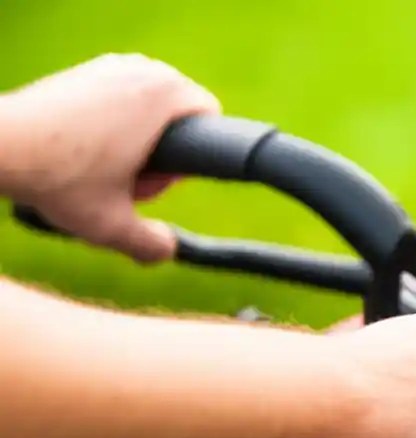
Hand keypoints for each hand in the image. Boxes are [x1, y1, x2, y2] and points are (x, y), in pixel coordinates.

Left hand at [0, 54, 219, 262]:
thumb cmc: (58, 179)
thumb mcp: (111, 225)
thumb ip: (151, 244)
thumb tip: (168, 250)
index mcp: (164, 94)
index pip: (211, 118)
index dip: (190, 159)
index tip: (151, 178)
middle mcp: (143, 68)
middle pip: (181, 115)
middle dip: (163, 151)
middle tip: (126, 180)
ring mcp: (112, 64)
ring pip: (152, 109)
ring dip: (141, 139)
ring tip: (106, 166)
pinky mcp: (88, 69)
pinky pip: (125, 100)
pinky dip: (116, 126)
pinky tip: (87, 150)